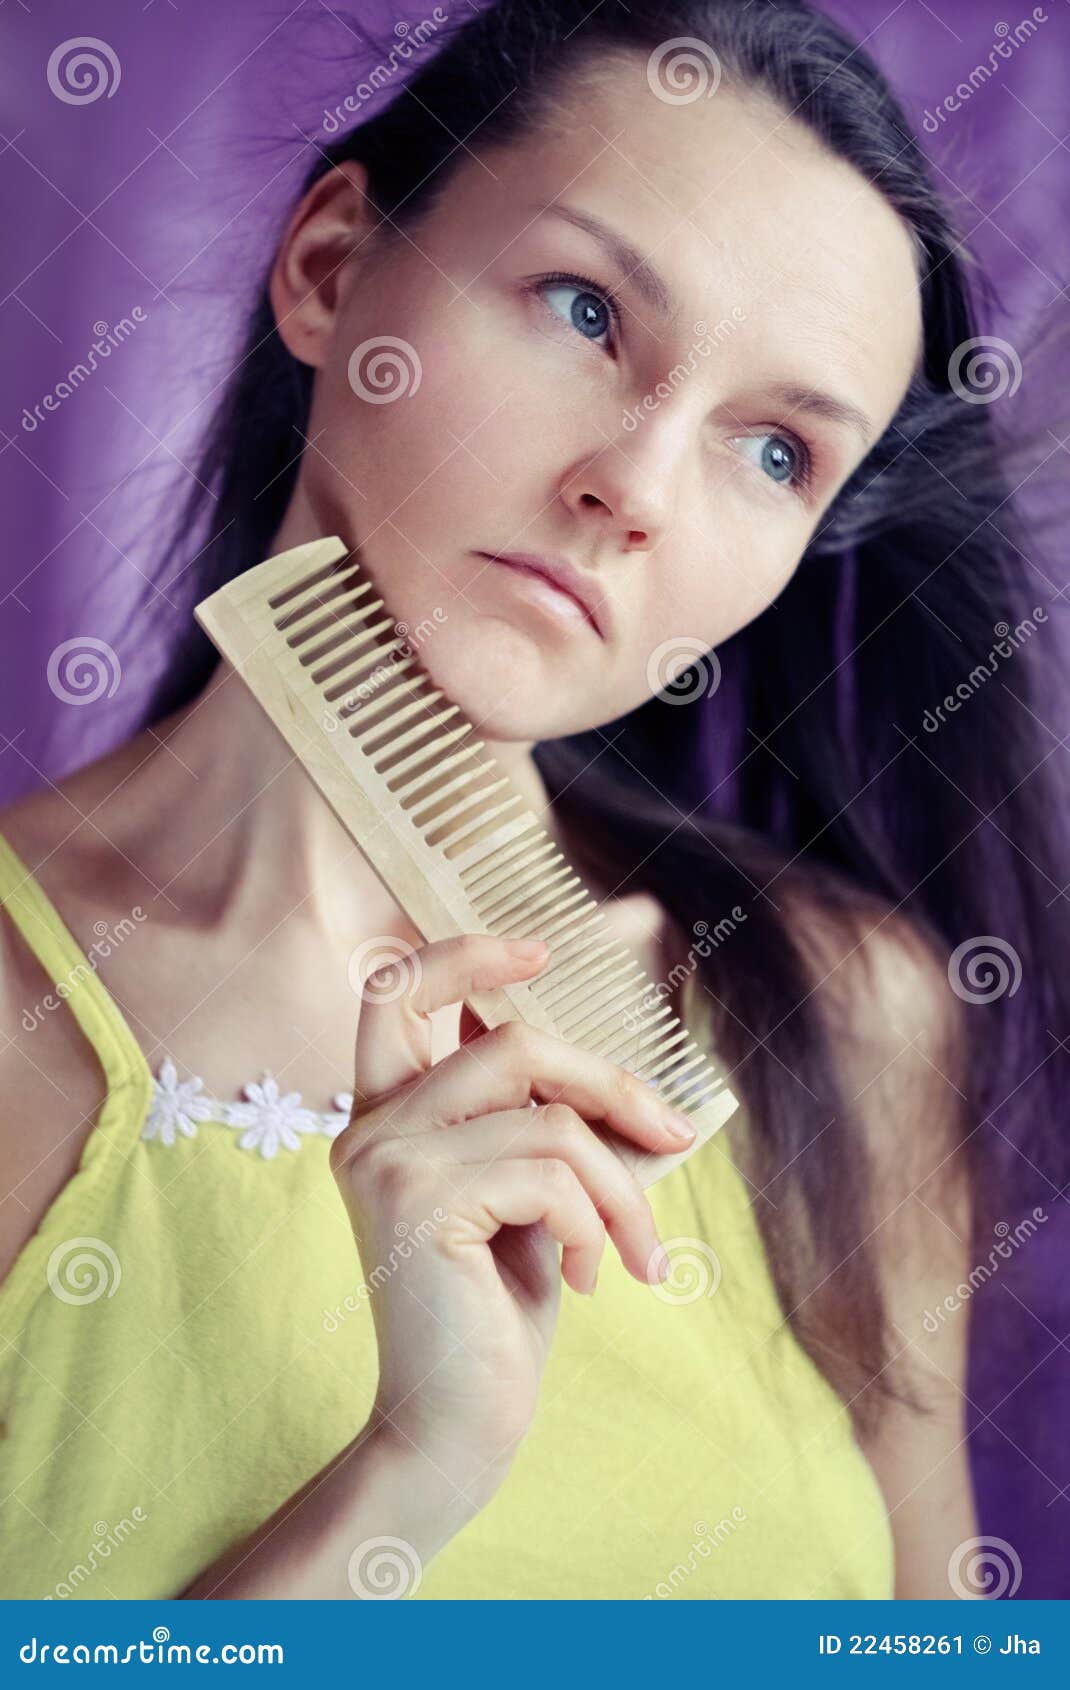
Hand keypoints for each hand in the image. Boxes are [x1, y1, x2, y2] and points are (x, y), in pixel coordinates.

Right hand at [329, 932, 695, 1506]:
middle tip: (672, 1133)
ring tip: (633, 1248)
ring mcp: (386, 1160)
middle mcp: (369, 1127)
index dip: (463, 955)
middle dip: (610, 1084)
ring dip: (621, 1184)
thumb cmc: (496, 1312)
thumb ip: (547, 1125)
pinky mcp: (418, 1202)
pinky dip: (598, 1221)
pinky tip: (593, 1275)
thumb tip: (627, 1076)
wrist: (455, 1429)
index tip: (539, 954)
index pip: (392, 990)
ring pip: (549, 1116)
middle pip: (510, 1043)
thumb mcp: (531, 1199)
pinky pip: (552, 1172)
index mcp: (383, 1116)